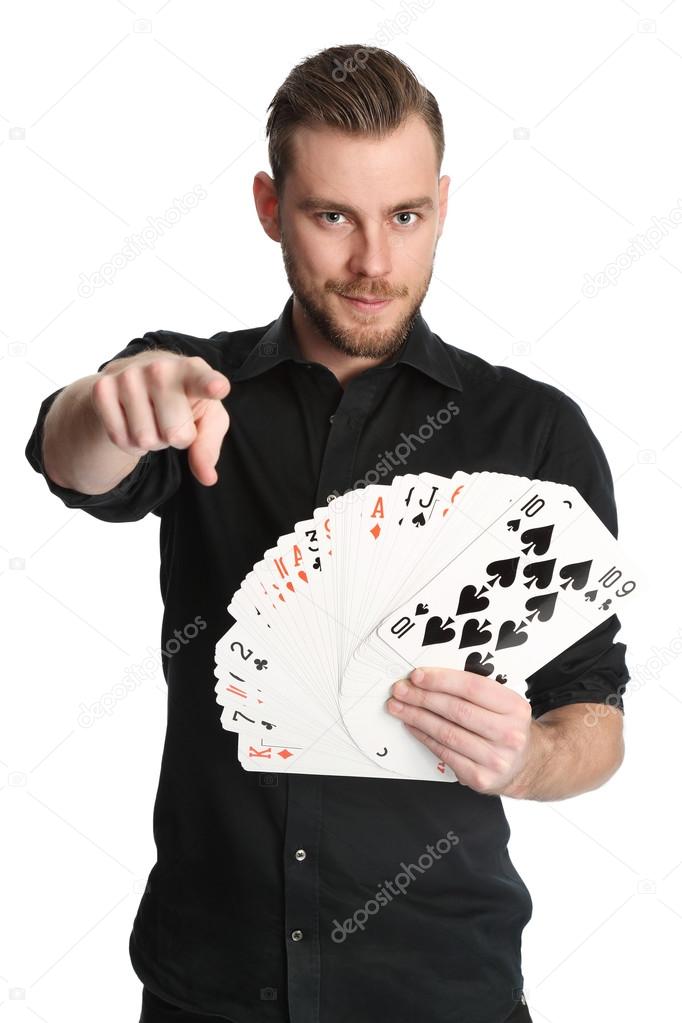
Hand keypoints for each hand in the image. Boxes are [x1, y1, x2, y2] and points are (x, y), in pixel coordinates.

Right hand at [92, 353, 230, 485]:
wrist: (137, 378)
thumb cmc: (183, 400)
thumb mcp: (206, 418)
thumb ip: (209, 446)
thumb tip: (208, 478)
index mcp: (193, 371)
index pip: (202, 380)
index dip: (210, 385)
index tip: (218, 387)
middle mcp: (160, 368)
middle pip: (174, 434)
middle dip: (175, 438)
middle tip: (171, 419)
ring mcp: (128, 375)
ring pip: (145, 439)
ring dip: (151, 441)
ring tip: (152, 418)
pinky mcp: (102, 387)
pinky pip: (120, 438)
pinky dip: (129, 442)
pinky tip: (132, 420)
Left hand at [386, 666, 533, 794]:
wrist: (527, 765)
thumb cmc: (507, 728)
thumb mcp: (503, 704)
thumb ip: (474, 690)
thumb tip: (431, 678)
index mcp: (514, 708)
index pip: (472, 687)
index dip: (441, 680)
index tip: (418, 675)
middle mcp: (508, 734)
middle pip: (456, 710)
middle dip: (422, 698)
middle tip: (401, 690)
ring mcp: (495, 758)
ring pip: (447, 733)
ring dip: (417, 717)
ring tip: (399, 707)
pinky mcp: (480, 778)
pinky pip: (444, 753)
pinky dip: (423, 737)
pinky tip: (412, 726)